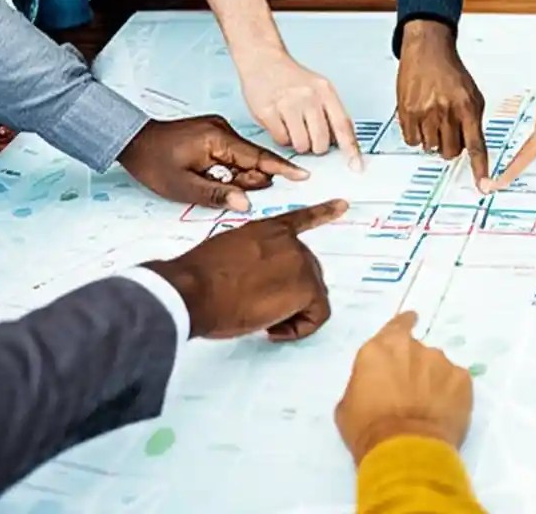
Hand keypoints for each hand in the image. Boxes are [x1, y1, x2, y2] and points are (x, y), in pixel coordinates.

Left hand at [118, 116, 308, 211]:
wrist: (129, 140)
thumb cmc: (153, 162)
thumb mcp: (183, 186)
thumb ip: (217, 194)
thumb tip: (246, 203)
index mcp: (218, 139)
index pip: (257, 157)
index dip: (281, 169)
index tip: (303, 175)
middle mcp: (222, 129)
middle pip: (250, 160)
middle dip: (246, 179)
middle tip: (224, 190)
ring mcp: (217, 129)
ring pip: (240, 159)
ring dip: (233, 175)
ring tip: (205, 181)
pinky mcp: (212, 133)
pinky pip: (229, 154)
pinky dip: (226, 168)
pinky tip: (207, 176)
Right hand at [144, 199, 347, 339]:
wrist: (193, 290)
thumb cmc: (197, 278)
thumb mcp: (224, 253)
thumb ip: (248, 257)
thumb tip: (254, 279)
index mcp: (266, 230)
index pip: (300, 220)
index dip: (323, 212)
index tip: (342, 205)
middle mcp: (289, 242)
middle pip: (307, 271)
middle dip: (290, 295)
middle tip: (259, 309)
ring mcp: (301, 263)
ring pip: (312, 296)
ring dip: (291, 313)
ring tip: (260, 320)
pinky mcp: (306, 288)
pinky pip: (317, 314)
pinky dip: (300, 328)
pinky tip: (275, 330)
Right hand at [238, 50, 362, 165]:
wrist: (263, 60)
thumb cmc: (293, 78)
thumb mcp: (319, 88)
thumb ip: (331, 113)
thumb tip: (342, 143)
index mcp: (325, 91)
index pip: (343, 125)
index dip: (351, 149)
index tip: (356, 165)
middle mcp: (308, 97)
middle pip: (321, 142)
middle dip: (316, 146)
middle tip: (309, 134)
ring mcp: (287, 104)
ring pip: (301, 145)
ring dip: (298, 143)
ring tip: (294, 126)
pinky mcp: (267, 112)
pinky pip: (281, 140)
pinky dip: (282, 137)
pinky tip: (280, 122)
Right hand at [335, 311, 472, 463]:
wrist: (404, 450)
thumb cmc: (367, 430)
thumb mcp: (348, 405)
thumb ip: (364, 383)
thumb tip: (375, 385)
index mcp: (379, 349)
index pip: (396, 325)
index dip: (404, 324)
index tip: (411, 323)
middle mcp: (412, 347)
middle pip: (416, 351)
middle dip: (415, 367)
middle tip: (411, 393)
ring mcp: (441, 361)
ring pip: (437, 367)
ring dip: (433, 381)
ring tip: (428, 409)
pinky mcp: (463, 379)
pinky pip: (455, 383)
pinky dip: (451, 394)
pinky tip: (443, 414)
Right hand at [396, 21, 489, 186]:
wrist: (427, 51)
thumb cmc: (450, 72)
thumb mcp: (473, 95)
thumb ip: (474, 122)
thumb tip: (473, 148)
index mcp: (467, 107)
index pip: (476, 145)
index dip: (480, 168)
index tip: (483, 185)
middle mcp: (446, 111)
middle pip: (451, 152)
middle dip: (451, 147)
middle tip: (448, 131)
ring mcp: (424, 113)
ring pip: (430, 148)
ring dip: (433, 140)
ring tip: (433, 119)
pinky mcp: (406, 113)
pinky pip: (412, 141)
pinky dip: (417, 136)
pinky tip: (420, 119)